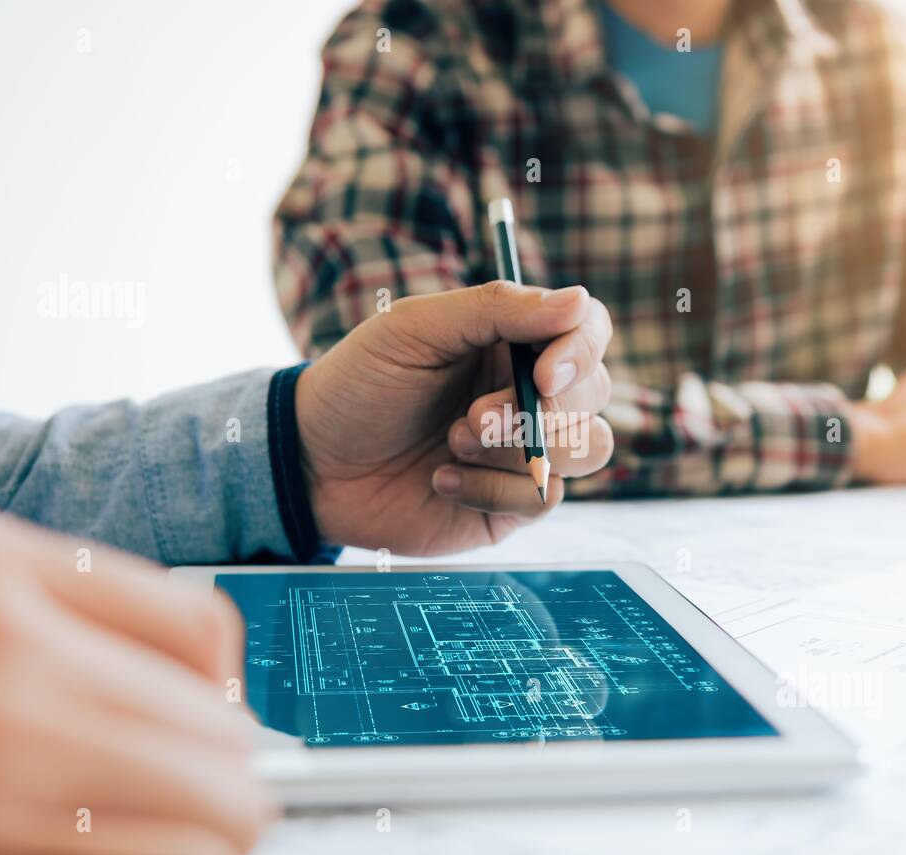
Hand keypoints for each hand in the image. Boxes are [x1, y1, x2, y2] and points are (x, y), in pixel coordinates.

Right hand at [0, 510, 274, 854]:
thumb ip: (92, 600)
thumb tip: (223, 679)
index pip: (203, 630)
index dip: (224, 685)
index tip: (214, 717)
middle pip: (222, 735)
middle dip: (230, 769)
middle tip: (208, 783)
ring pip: (212, 814)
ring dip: (214, 826)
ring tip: (173, 822)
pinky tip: (132, 854)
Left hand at [296, 281, 613, 554]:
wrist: (312, 463)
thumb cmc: (360, 385)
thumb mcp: (417, 328)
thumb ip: (497, 308)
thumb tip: (578, 299)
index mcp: (513, 341)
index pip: (587, 331)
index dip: (582, 350)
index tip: (545, 372)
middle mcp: (529, 393)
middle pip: (593, 393)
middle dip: (538, 409)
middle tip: (472, 417)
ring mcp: (524, 450)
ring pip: (586, 449)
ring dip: (521, 448)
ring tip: (454, 443)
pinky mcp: (510, 504)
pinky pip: (543, 498)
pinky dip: (491, 490)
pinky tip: (440, 481)